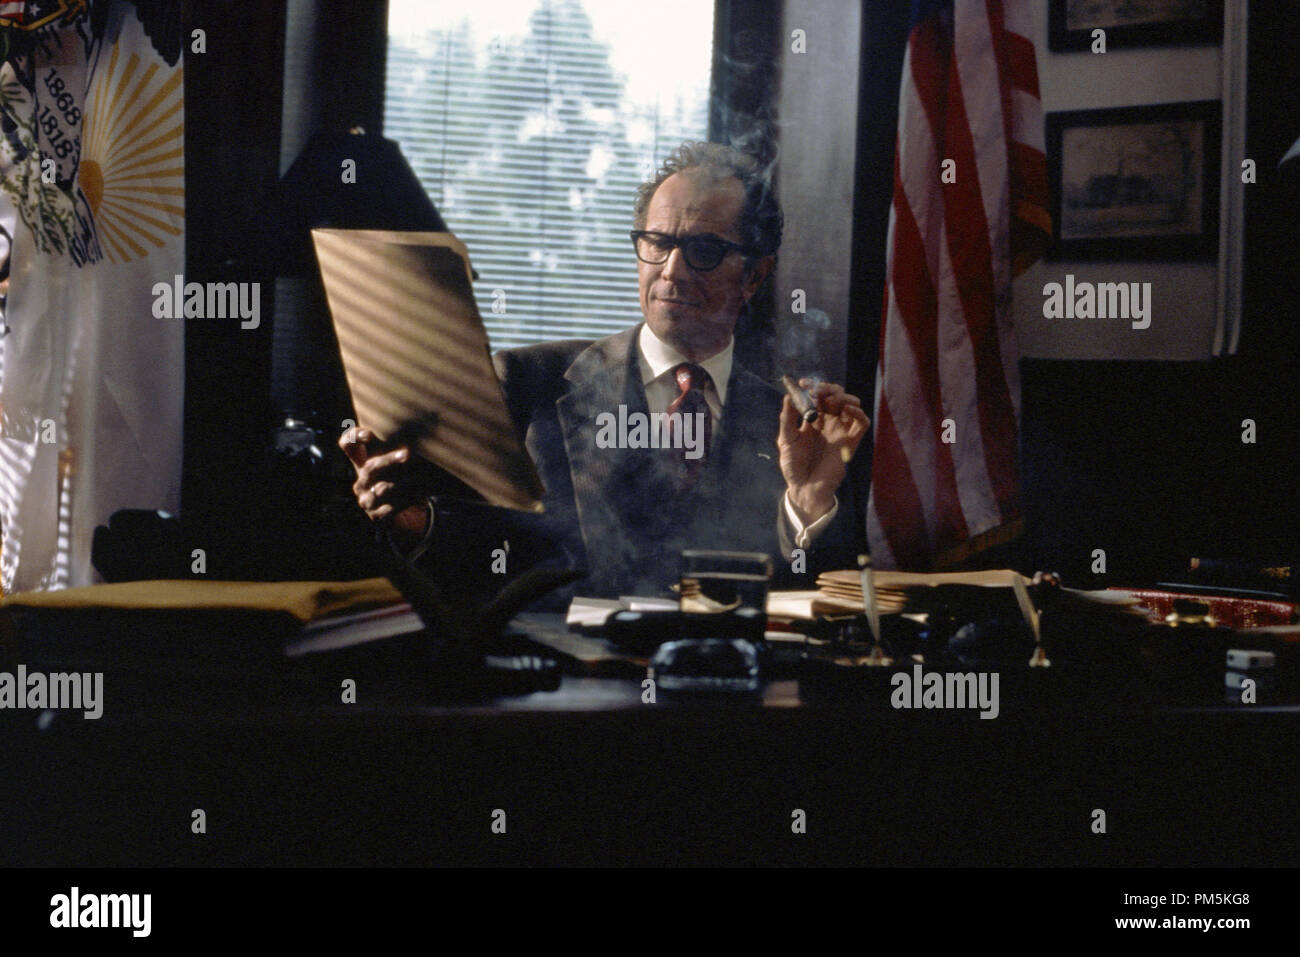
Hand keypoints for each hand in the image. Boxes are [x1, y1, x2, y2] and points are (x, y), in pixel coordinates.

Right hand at [339, 427, 429, 544]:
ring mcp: (366, 500)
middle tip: (407, 454)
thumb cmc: (406, 483)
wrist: (409, 515)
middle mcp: (361, 481)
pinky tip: (420, 496)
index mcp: (363, 464)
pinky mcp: (376, 517)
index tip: (368, 434)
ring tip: (421, 478)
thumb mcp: (402, 465)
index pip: (348, 446)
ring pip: (383, 488)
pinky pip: (391, 507)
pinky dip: (407, 500)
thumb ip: (403, 449)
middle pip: (370, 467)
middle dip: (389, 460)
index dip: (353, 438)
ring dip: (404, 482)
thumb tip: (421, 434)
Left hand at [777, 379, 869, 522]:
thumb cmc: (793, 466)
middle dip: (827, 388)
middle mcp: (828, 422)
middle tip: (816, 391)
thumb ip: (787, 419)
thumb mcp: (786, 440)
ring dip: (843, 397)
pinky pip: (861, 423)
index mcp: (813, 419)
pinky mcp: (850, 442)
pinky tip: (847, 409)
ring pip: (851, 405)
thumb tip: (787, 397)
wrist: (804, 488)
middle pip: (836, 396)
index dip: (812, 387)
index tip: (802, 383)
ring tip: (829, 401)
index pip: (817, 396)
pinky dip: (858, 413)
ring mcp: (840, 431)